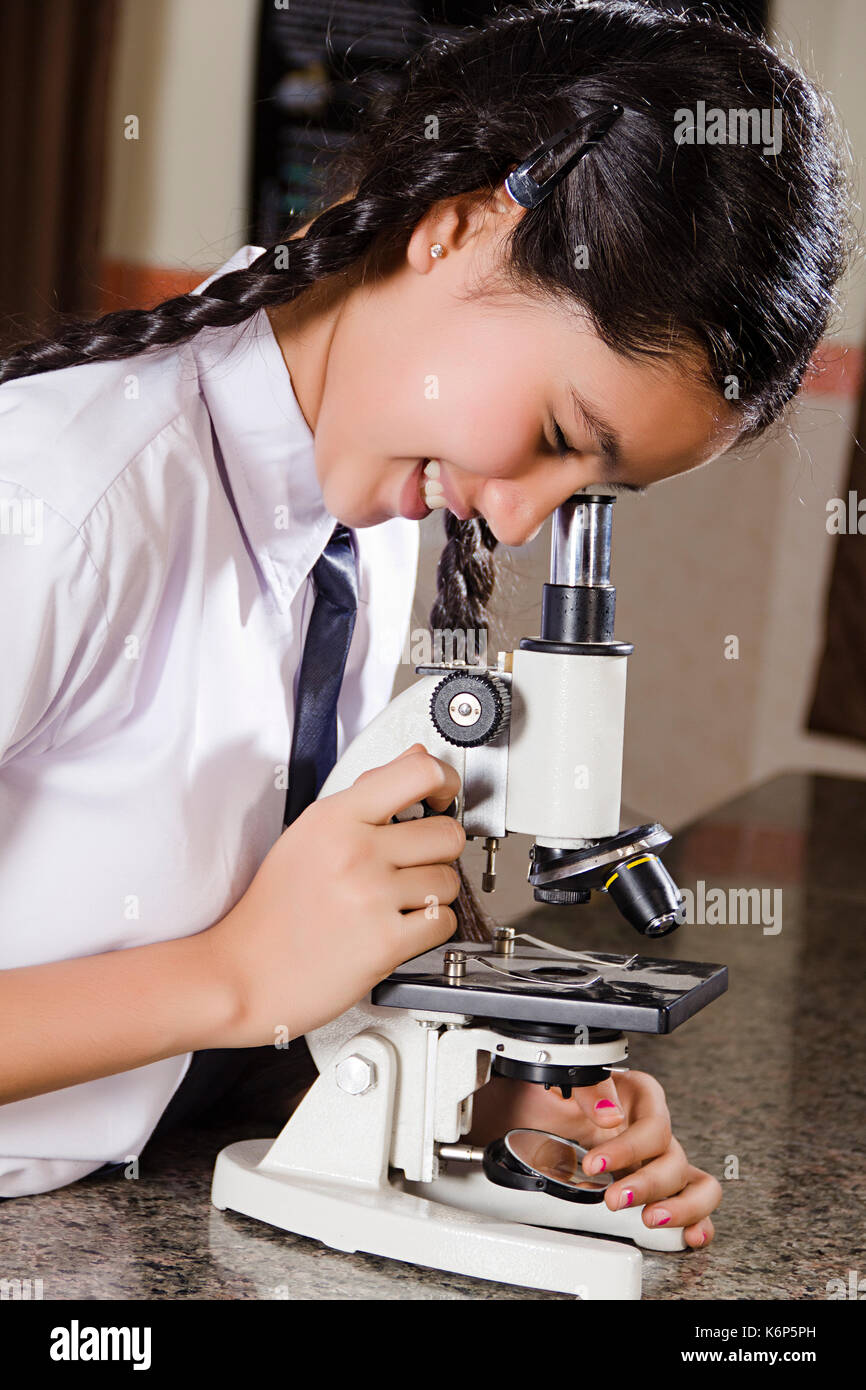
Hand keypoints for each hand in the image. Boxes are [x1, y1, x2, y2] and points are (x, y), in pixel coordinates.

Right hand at [204, 743, 464, 1046]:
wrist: (242, 974)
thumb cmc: (272, 909)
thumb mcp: (308, 834)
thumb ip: (366, 794)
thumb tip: (415, 757)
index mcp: (334, 818)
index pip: (419, 773)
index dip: (444, 781)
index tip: (443, 795)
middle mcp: (356, 852)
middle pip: (447, 834)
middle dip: (437, 852)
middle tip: (411, 865)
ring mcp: (372, 896)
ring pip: (449, 881)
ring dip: (431, 895)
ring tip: (395, 902)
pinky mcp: (386, 942)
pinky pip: (444, 922)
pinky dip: (429, 929)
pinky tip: (398, 927)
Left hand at [465, 1068, 720, 1247]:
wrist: (518, 1122)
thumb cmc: (539, 1100)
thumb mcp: (553, 1082)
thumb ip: (585, 1087)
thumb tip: (609, 1112)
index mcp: (633, 1096)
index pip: (654, 1120)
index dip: (630, 1147)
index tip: (595, 1163)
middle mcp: (650, 1129)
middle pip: (673, 1157)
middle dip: (647, 1183)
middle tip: (613, 1199)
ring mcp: (656, 1161)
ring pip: (695, 1182)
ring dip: (680, 1205)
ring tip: (651, 1218)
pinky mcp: (655, 1190)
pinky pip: (693, 1203)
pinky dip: (698, 1221)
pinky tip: (689, 1234)